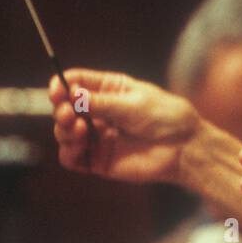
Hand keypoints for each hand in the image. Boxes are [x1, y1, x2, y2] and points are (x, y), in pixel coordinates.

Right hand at [49, 69, 201, 182]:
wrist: (184, 148)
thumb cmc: (165, 118)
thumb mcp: (133, 103)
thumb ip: (101, 102)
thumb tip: (72, 95)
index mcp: (108, 90)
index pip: (75, 82)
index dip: (62, 85)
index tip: (58, 90)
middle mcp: (99, 112)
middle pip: (65, 107)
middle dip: (62, 109)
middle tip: (69, 113)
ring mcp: (97, 136)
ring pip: (64, 132)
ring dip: (63, 129)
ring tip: (79, 128)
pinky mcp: (98, 159)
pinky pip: (71, 158)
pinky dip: (68, 151)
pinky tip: (79, 145)